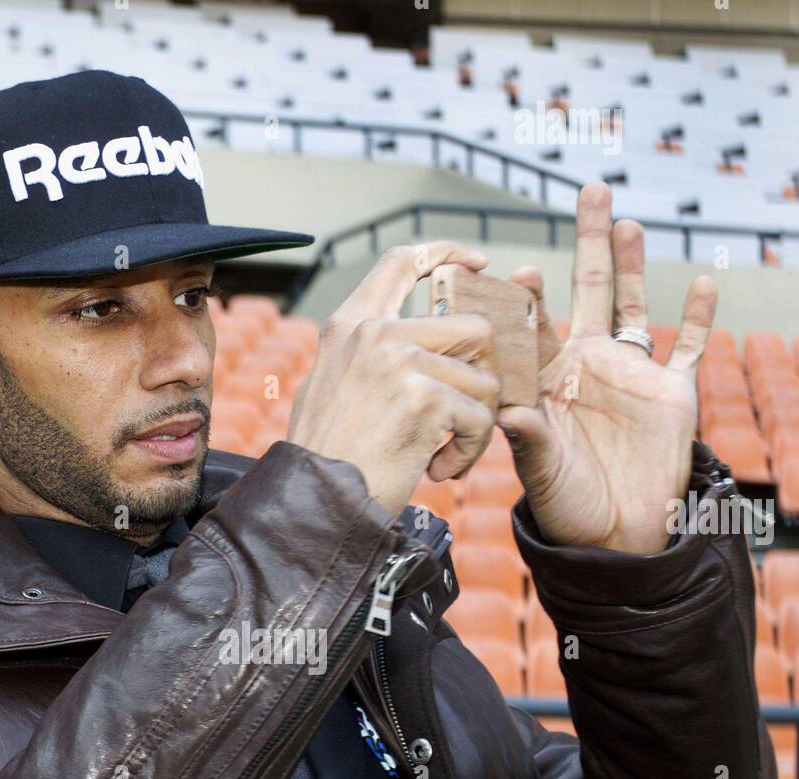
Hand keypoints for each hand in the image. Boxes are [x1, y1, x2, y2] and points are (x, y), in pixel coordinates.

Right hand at [287, 241, 501, 516]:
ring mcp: (400, 362)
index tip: (477, 264)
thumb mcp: (329, 387)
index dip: (446, 254)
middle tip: (463, 420)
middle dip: (481, 378)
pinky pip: (480, 418)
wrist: (315, 504)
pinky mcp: (424, 398)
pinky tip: (438, 470)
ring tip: (443, 456)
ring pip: (485, 380)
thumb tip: (414, 341)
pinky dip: (469, 451)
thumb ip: (365, 355)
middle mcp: (375, 333)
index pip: (402, 261)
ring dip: (475, 426)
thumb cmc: (326, 459)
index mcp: (350, 325)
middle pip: (473, 328)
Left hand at [499, 181, 716, 553]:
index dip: (528, 300)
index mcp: (547, 380)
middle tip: (588, 191)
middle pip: (589, 291)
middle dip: (590, 243)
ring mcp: (631, 374)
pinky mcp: (671, 391)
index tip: (517, 274)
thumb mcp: (541, 471)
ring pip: (634, 305)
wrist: (614, 535)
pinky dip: (698, 319)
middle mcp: (587, 366)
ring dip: (634, 265)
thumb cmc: (565, 504)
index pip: (536, 327)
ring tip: (627, 223)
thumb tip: (508, 411)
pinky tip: (704, 285)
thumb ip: (527, 438)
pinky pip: (687, 347)